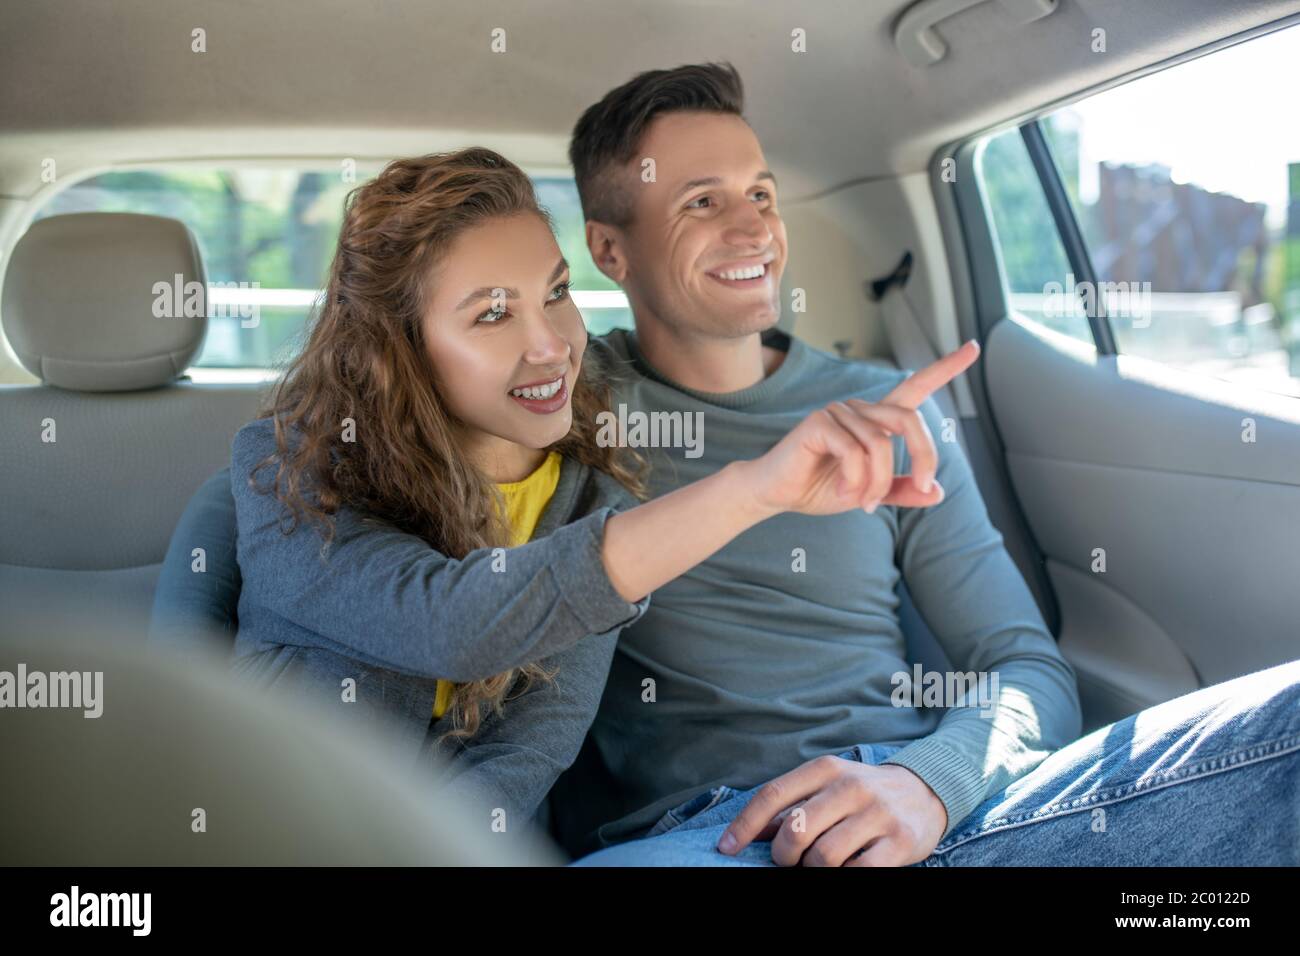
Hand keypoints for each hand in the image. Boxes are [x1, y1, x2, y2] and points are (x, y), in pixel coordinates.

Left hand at [716, 754, 947, 865]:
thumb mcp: (826, 786)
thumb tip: (745, 834)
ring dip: (812, 870)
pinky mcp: (899, 841)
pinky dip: (843, 877)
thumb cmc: (862, 793)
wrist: (925, 791)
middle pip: (794, 829)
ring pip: (823, 856)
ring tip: (819, 865)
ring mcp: (877, 813)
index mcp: (826, 769)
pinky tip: (846, 869)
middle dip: (782, 855)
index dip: (744, 826)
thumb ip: (789, 806)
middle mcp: (850, 786)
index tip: (726, 848)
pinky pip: (858, 872)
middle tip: (788, 861)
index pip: (773, 795)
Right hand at [742, 340, 979, 516]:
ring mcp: (839, 412)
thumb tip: (937, 492)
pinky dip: (855, 480)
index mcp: (877, 420)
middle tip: (923, 488)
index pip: (916, 387)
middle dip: (925, 456)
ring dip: (878, 482)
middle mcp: (861, 409)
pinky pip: (854, 452)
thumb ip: (901, 490)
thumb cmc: (820, 487)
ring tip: (863, 503)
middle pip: (910, 419)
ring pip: (880, 446)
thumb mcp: (870, 493)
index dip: (946, 367)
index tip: (974, 347)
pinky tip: (841, 491)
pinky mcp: (819, 423)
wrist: (776, 494)